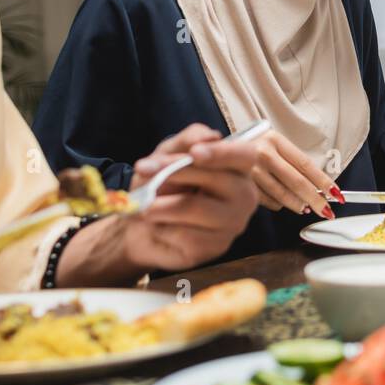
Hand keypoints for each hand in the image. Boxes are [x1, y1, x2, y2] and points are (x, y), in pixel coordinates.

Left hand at [58, 124, 259, 283]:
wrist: (140, 224)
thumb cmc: (160, 185)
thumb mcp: (167, 154)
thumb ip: (186, 141)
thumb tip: (210, 137)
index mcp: (237, 168)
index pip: (244, 155)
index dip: (222, 153)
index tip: (194, 154)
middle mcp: (244, 195)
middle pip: (220, 180)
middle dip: (176, 172)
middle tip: (143, 170)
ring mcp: (233, 223)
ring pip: (198, 209)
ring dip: (162, 206)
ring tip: (145, 207)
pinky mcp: (217, 247)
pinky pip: (188, 236)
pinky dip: (165, 230)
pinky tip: (161, 229)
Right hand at [246, 129, 337, 217]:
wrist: (218, 150)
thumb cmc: (252, 148)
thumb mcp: (273, 146)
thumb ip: (292, 163)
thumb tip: (318, 187)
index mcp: (275, 140)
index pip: (305, 164)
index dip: (323, 181)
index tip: (336, 193)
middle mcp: (262, 153)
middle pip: (296, 182)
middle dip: (315, 199)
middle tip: (327, 210)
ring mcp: (249, 170)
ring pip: (282, 195)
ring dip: (297, 205)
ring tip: (305, 208)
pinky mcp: (241, 185)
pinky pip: (268, 201)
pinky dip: (278, 204)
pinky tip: (282, 203)